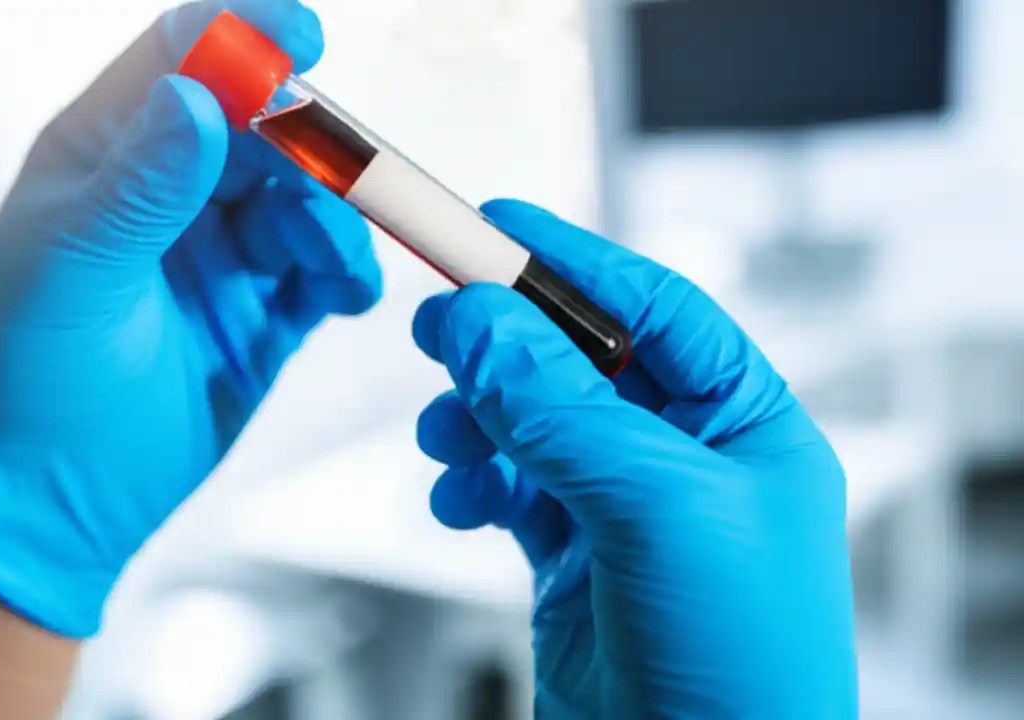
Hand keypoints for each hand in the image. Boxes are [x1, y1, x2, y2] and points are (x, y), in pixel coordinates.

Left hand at [0, 0, 379, 637]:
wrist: (48, 501)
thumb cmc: (26, 381)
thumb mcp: (72, 274)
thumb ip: (140, 186)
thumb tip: (194, 96)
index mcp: (103, 156)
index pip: (179, 65)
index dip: (241, 38)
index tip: (302, 35)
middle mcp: (169, 193)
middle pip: (263, 130)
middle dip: (311, 146)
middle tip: (345, 177)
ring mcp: (219, 254)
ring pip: (303, 201)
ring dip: (332, 221)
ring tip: (333, 268)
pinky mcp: (261, 315)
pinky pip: (321, 273)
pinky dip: (345, 275)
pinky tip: (347, 296)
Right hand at [413, 200, 855, 716]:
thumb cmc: (736, 663)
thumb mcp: (656, 507)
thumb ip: (560, 407)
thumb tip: (477, 321)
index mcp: (743, 425)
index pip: (654, 308)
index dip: (574, 260)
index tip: (494, 224)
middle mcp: (685, 459)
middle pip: (577, 360)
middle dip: (504, 342)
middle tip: (433, 325)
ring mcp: (623, 511)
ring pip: (529, 425)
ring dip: (474, 419)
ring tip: (441, 437)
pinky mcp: (571, 563)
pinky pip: (506, 492)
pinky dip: (470, 486)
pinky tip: (458, 502)